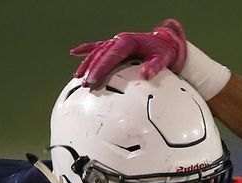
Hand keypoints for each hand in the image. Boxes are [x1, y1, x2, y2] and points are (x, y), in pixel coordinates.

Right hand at [71, 19, 186, 88]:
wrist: (166, 42)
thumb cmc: (164, 51)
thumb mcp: (163, 59)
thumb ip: (155, 67)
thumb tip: (146, 74)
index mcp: (129, 42)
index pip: (111, 56)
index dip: (101, 68)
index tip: (93, 80)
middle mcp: (120, 40)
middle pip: (101, 55)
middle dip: (92, 70)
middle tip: (85, 84)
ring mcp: (116, 42)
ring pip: (97, 52)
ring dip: (87, 64)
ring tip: (78, 77)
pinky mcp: (116, 46)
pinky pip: (98, 47)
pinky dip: (86, 49)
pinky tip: (75, 53)